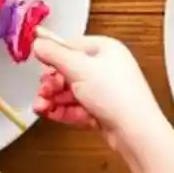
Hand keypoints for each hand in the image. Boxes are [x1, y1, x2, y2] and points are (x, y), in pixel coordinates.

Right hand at [33, 36, 166, 148]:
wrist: (134, 130)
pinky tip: (49, 112)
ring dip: (52, 98)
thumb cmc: (118, 95)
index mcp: (105, 49)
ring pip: (70, 91)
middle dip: (52, 82)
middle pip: (69, 71)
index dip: (54, 56)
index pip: (72, 46)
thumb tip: (39, 42)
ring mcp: (104, 91)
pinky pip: (76, 107)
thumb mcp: (79, 68)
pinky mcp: (101, 110)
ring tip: (41, 105)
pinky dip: (61, 110)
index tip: (40, 64)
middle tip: (44, 90)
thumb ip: (56, 54)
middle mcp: (106, 68)